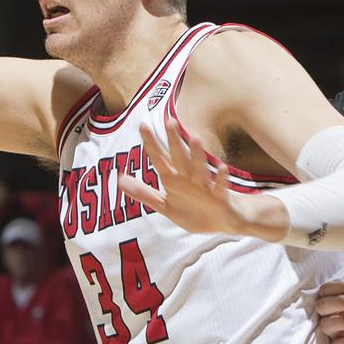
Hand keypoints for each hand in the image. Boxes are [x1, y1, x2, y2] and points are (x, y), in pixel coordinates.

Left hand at [117, 121, 274, 240]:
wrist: (222, 223)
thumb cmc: (194, 211)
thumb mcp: (166, 206)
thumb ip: (144, 193)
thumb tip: (120, 179)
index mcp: (174, 180)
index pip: (160, 159)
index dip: (151, 144)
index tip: (143, 126)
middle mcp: (189, 178)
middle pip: (180, 157)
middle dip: (174, 141)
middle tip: (169, 121)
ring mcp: (205, 187)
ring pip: (200, 168)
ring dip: (198, 155)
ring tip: (195, 138)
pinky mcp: (220, 197)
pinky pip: (220, 187)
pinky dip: (220, 179)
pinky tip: (220, 168)